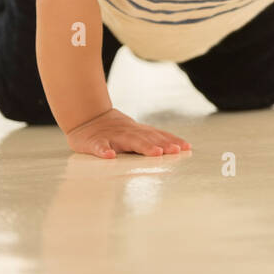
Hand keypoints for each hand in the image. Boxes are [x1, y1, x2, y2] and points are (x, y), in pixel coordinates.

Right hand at [65, 108, 191, 159]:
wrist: (87, 117)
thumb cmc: (114, 130)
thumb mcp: (134, 132)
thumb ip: (151, 138)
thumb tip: (177, 146)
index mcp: (137, 132)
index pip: (157, 135)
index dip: (172, 140)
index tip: (186, 147)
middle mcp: (128, 132)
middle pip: (147, 138)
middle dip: (162, 144)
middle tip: (175, 151)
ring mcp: (111, 136)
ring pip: (128, 141)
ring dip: (143, 146)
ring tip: (156, 153)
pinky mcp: (94, 142)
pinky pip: (99, 146)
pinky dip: (104, 151)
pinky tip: (110, 156)